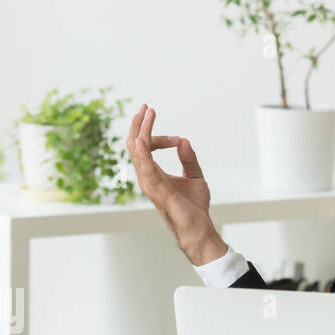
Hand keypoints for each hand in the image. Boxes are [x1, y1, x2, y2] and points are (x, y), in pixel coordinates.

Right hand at [125, 103, 226, 266]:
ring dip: (141, 131)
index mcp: (153, 174)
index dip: (159, 138)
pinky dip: (142, 153)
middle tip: (146, 107)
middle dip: (138, 125)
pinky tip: (140, 140)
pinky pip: (146, 169)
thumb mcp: (195, 176)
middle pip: (135, 146)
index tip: (178, 139)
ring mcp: (150, 183)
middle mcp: (147, 177)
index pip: (146, 148)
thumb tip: (184, 140)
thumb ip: (188, 159)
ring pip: (138, 153)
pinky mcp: (158, 190)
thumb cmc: (193, 207)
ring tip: (145, 113)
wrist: (198, 228)